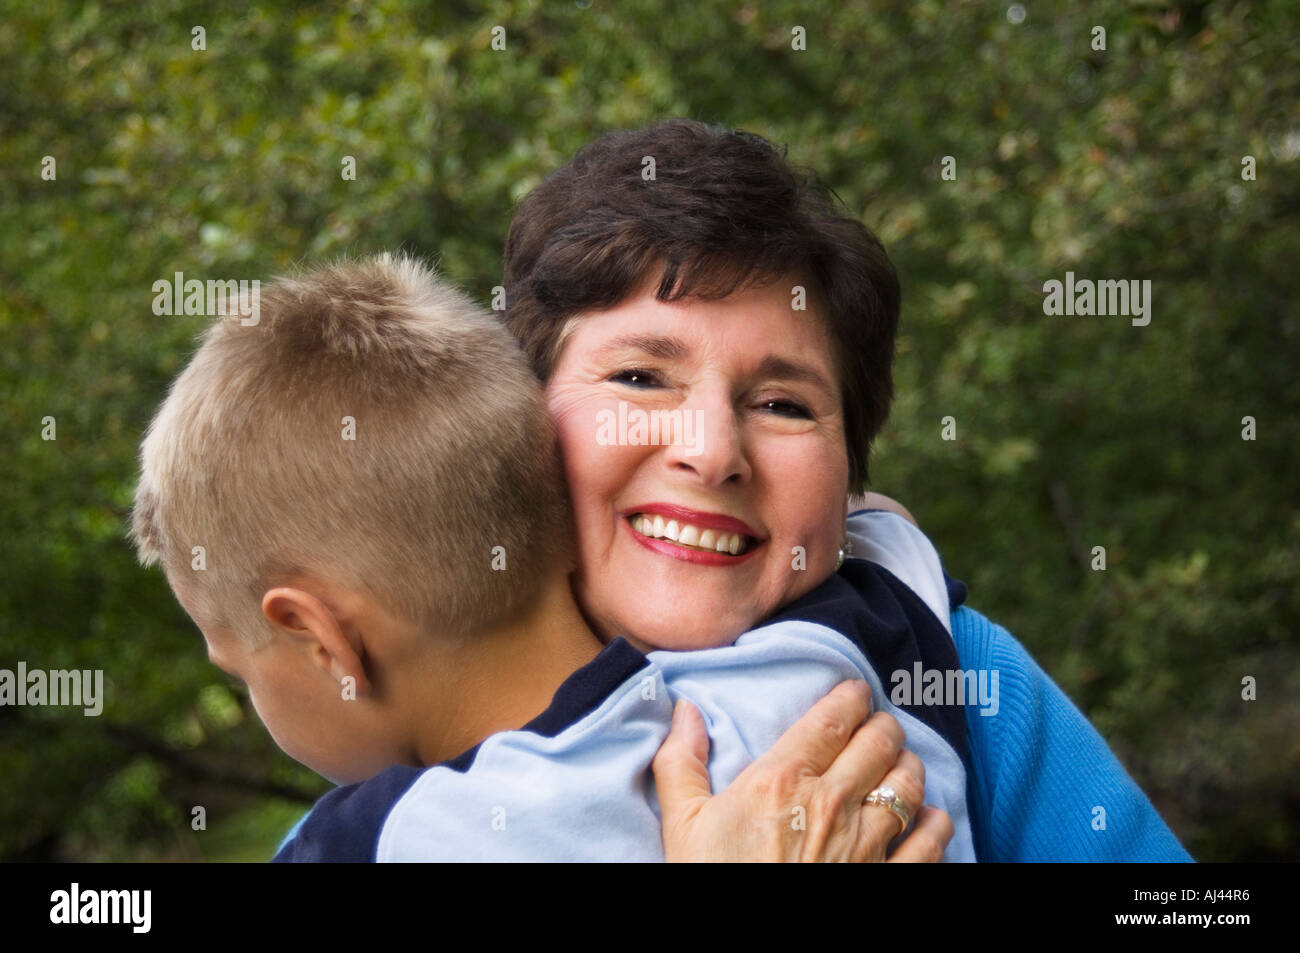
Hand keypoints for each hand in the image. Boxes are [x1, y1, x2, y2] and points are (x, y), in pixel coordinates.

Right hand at [652, 680, 952, 861]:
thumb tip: (684, 711)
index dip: (851, 696)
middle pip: (880, 741)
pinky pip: (930, 840)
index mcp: (783, 779)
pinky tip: (928, 817)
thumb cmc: (715, 882)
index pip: (833, 718)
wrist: (747, 949)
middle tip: (877, 724)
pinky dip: (934, 823)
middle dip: (883, 725)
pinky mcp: (889, 879)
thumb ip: (681, 763)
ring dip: (908, 765)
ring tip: (900, 762)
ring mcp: (867, 844)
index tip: (856, 692)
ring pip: (909, 782)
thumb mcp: (683, 826)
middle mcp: (833, 802)